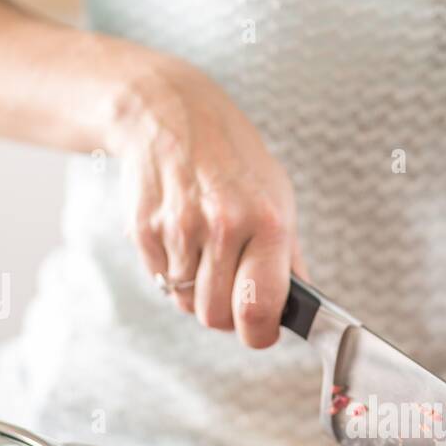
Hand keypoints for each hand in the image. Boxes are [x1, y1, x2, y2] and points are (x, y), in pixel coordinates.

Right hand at [112, 57, 304, 345]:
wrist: (170, 112)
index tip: (260, 330)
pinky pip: (159, 280)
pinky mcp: (144, 230)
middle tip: (229, 284)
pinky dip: (170, 270)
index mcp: (268, 222)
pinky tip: (180, 235)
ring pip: (185, 302)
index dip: (259, 334)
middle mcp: (223, 227)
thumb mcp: (277, 195)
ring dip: (195, 288)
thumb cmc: (232, 159)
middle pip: (215, 316)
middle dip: (224, 311)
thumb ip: (288, 257)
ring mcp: (179, 229)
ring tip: (203, 248)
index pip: (259, 311)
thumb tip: (301, 308)